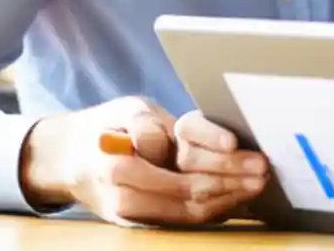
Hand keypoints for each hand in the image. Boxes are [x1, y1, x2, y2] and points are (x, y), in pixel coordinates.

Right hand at [19, 96, 263, 225]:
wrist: (71, 159)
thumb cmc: (107, 127)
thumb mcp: (125, 110)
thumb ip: (146, 125)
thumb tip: (167, 148)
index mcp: (119, 166)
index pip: (179, 172)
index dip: (214, 162)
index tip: (239, 147)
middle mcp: (126, 197)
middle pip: (190, 196)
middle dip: (231, 183)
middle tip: (262, 170)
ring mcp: (134, 216)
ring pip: (190, 215)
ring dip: (228, 200)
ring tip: (257, 183)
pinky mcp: (142, 224)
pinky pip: (184, 220)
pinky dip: (214, 210)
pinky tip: (237, 197)